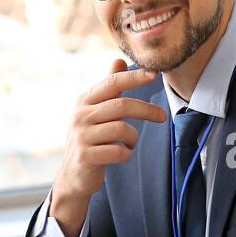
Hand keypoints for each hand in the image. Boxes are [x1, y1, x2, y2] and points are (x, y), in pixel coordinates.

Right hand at [50, 60, 165, 236]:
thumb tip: (118, 60)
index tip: (154, 74)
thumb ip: (109, 89)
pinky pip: (119, 151)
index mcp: (84, 101)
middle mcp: (80, 115)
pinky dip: (126, 154)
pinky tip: (121, 155)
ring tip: (129, 144)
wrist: (73, 175)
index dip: (134, 77)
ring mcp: (81, 136)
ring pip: (122, 129)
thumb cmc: (90, 140)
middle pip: (121, 105)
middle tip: (162, 116)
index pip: (112, 82)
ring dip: (133, 138)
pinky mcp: (86, 156)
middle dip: (146, 110)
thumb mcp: (96, 111)